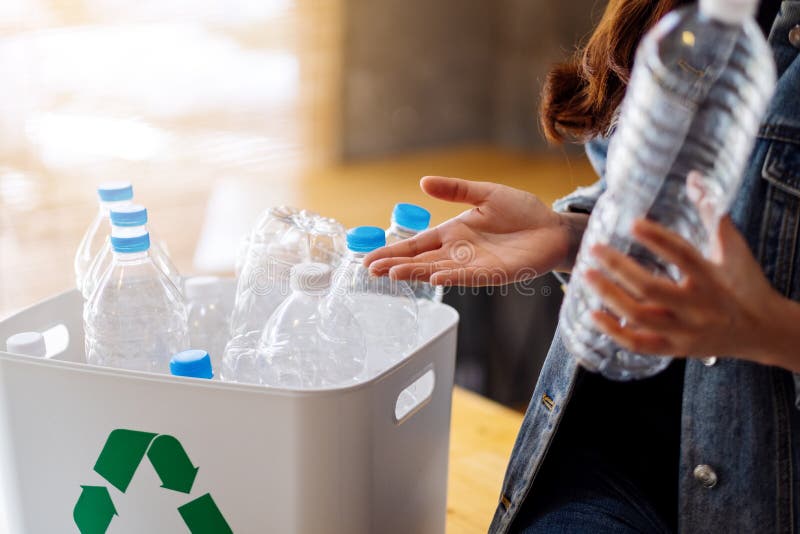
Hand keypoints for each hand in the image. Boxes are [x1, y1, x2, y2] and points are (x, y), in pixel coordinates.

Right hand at [364, 176, 587, 286]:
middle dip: (396, 265)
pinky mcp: (494, 273)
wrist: (553, 228)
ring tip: (393, 275)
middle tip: (370, 270)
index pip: (417, 244)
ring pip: (438, 270)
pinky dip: (450, 276)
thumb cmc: (522, 212)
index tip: (369, 259)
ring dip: (416, 273)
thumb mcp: (485, 194)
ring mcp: (474, 265)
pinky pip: (468, 275)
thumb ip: (455, 190)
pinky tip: (433, 277)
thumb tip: (422, 182)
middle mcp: (459, 252)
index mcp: (453, 233)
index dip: (393, 251)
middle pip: (421, 260)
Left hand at [585, 173, 787, 364]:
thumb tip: (693, 177)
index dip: (657, 239)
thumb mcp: (733, 248)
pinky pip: (639, 344)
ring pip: (640, 317)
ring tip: (586, 276)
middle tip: (594, 249)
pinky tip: (593, 314)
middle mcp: (698, 307)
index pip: (682, 255)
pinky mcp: (675, 349)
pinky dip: (614, 331)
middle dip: (618, 268)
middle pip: (651, 289)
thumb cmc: (745, 283)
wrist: (763, 331)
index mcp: (713, 278)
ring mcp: (685, 331)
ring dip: (609, 295)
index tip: (633, 223)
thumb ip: (712, 213)